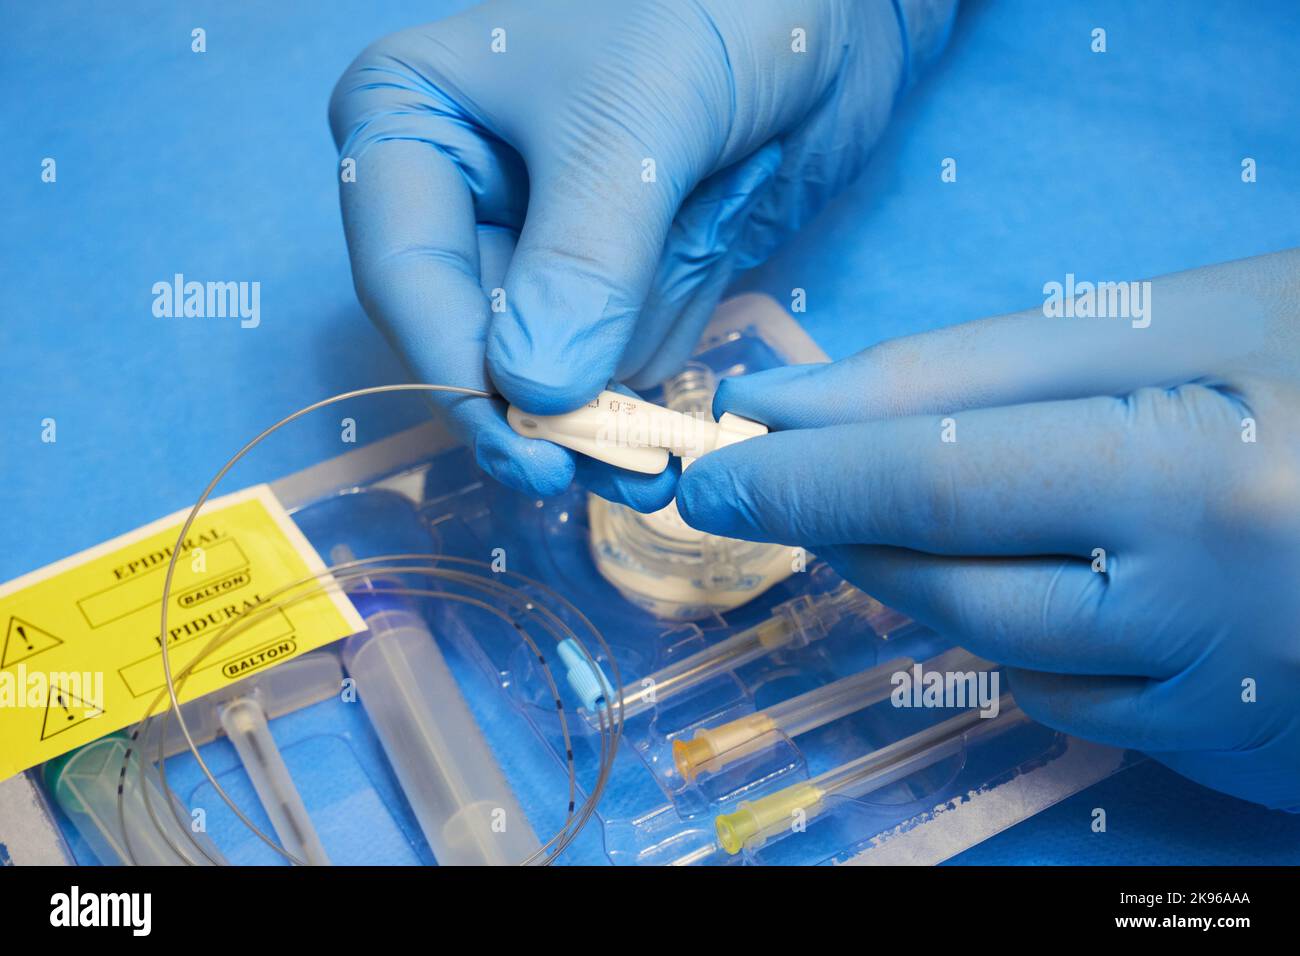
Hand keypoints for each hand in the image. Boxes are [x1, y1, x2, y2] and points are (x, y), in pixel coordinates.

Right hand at [329, 0, 954, 501]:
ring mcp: (543, 248)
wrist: (835, 3)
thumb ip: (583, 254)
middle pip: (471, 345)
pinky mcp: (617, 279)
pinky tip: (690, 366)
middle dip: (550, 409)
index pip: (406, 280)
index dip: (459, 379)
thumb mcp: (637, 119)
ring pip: (551, 369)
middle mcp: (462, 199)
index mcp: (412, 129)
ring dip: (614, 401)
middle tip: (623, 472)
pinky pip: (618, 361)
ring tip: (671, 411)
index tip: (530, 456)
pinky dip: (659, 376)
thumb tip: (534, 393)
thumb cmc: (716, 4)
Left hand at [677, 250, 1299, 810]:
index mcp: (1207, 476)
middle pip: (949, 581)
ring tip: (893, 505)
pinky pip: (1062, 698)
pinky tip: (1035, 574)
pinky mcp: (1225, 746)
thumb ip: (978, 366)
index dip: (804, 474)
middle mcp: (1214, 614)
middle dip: (839, 524)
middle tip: (775, 474)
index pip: (939, 480)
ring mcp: (1223, 699)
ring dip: (913, 575)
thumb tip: (796, 404)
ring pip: (993, 649)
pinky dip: (1011, 633)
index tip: (712, 462)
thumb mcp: (1183, 321)